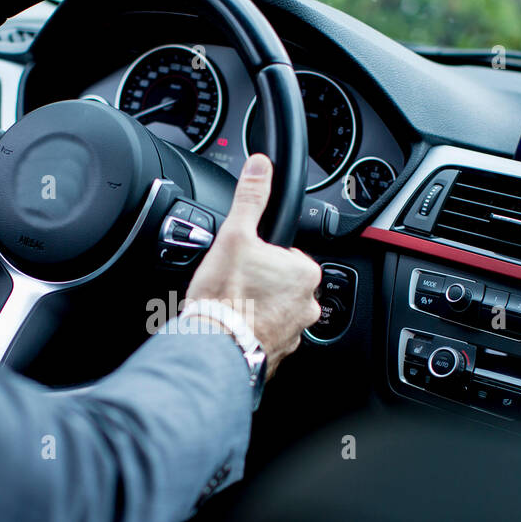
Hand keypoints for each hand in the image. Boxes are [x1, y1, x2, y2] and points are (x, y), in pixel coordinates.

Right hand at [185, 154, 321, 376]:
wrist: (213, 347)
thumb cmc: (225, 295)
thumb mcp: (236, 234)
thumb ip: (251, 197)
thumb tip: (260, 165)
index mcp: (304, 273)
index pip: (288, 255)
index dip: (263, 255)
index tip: (244, 262)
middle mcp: (308, 305)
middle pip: (283, 284)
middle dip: (262, 283)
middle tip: (234, 284)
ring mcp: (294, 333)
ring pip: (276, 312)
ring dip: (258, 309)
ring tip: (231, 307)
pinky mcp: (279, 356)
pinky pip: (267, 337)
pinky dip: (253, 332)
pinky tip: (232, 327)